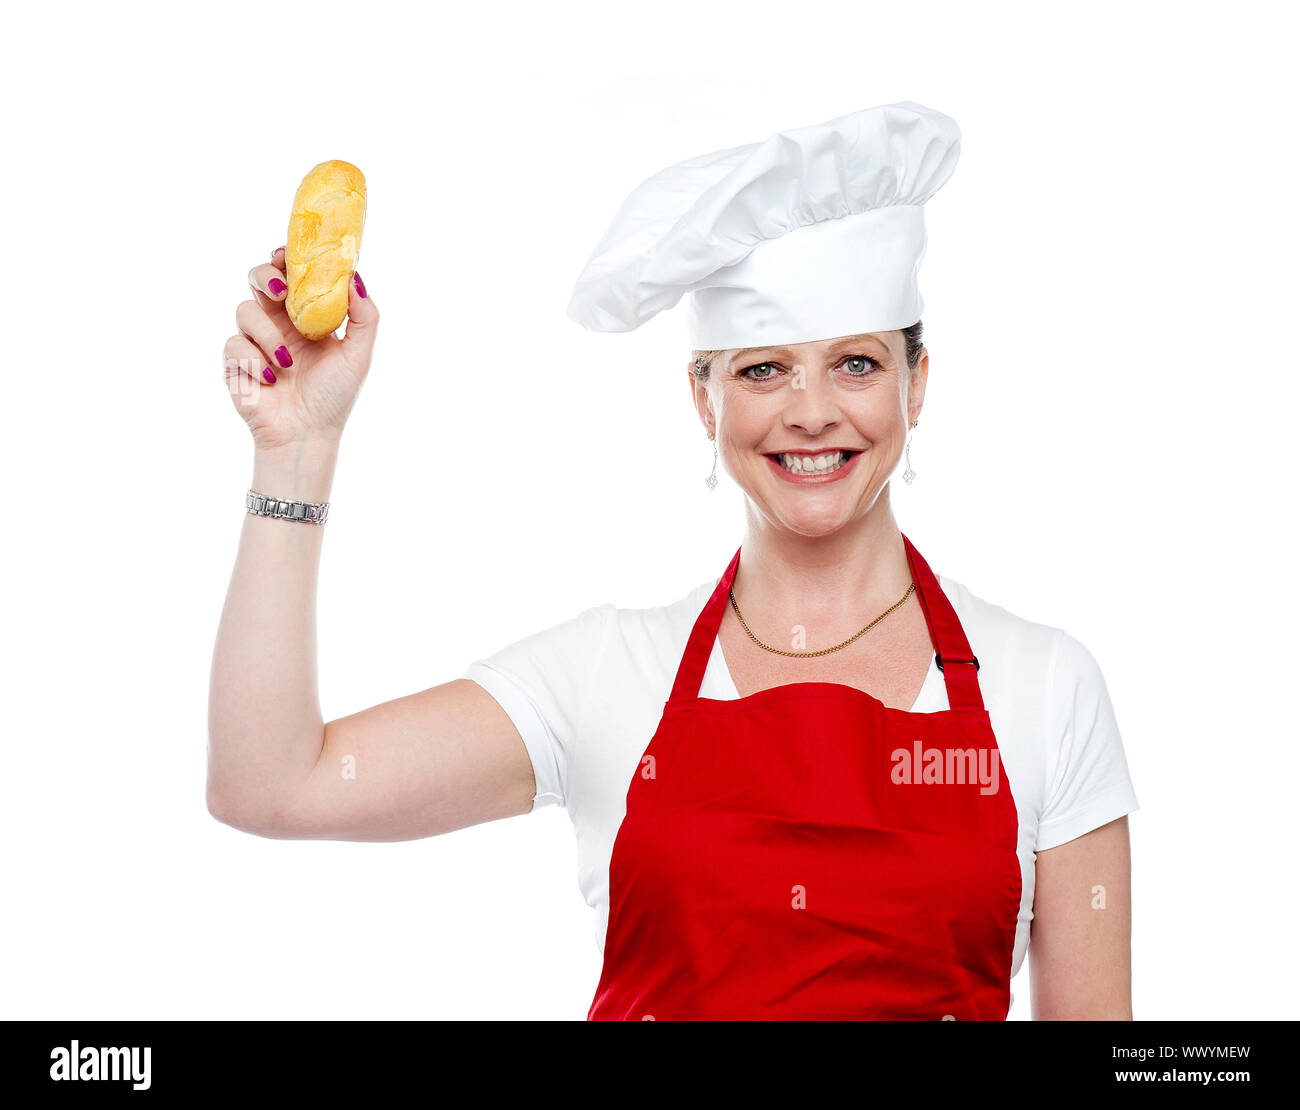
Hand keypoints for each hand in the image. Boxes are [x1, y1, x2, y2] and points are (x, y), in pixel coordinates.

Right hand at [223, 247, 379, 452]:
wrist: (306, 436)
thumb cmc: (334, 396)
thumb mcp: (358, 355)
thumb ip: (364, 315)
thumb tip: (355, 276)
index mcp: (306, 316)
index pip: (292, 275)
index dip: (287, 259)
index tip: (290, 254)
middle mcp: (278, 323)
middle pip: (258, 279)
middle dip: (265, 276)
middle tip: (279, 289)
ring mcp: (254, 341)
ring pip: (244, 310)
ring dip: (267, 335)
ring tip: (287, 362)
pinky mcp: (235, 361)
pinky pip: (234, 345)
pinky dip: (254, 361)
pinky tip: (272, 380)